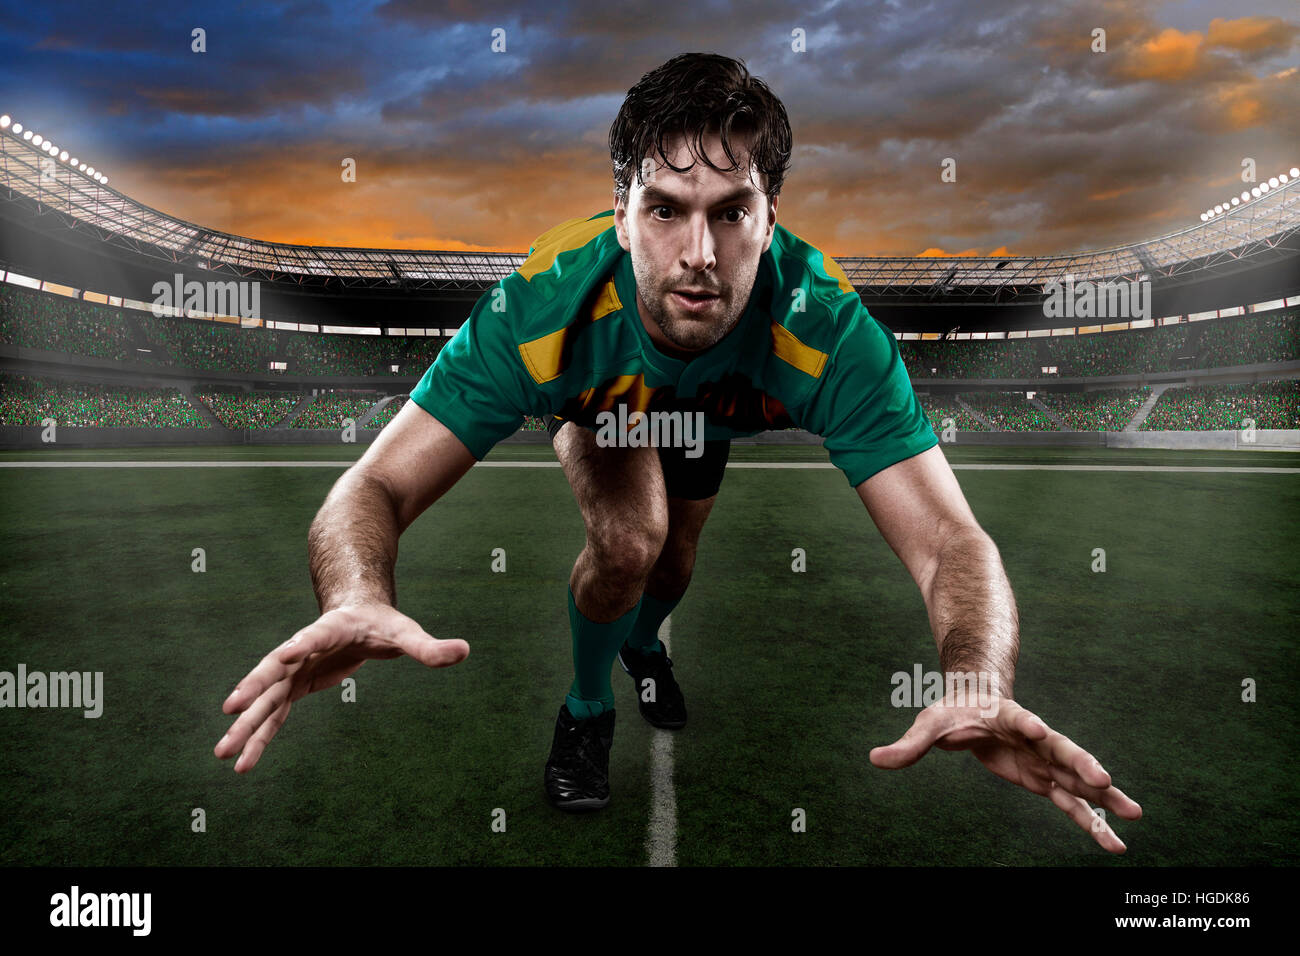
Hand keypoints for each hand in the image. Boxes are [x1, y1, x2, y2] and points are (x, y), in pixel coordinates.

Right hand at [214, 604, 468, 772]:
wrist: (357, 613)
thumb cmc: (381, 622)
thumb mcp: (406, 632)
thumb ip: (430, 645)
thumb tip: (464, 650)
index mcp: (329, 629)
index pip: (311, 637)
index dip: (298, 646)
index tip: (281, 656)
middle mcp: (302, 649)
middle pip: (274, 670)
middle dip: (253, 689)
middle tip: (229, 710)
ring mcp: (293, 670)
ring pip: (265, 699)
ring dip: (245, 725)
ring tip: (221, 754)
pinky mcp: (295, 687)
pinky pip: (273, 716)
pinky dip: (259, 737)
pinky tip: (242, 762)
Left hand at [870, 695, 1141, 852]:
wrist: (977, 705)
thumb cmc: (952, 713)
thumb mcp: (928, 725)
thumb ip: (908, 744)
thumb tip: (875, 759)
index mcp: (1006, 717)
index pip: (1018, 719)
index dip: (1028, 724)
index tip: (1040, 729)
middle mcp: (1035, 738)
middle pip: (1060, 748)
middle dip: (1081, 763)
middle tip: (1103, 778)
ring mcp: (1045, 760)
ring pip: (1078, 779)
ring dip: (1104, 797)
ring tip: (1135, 815)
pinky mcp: (1047, 781)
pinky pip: (1074, 805)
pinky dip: (1094, 822)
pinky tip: (1116, 842)